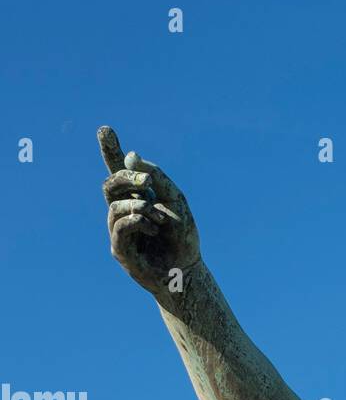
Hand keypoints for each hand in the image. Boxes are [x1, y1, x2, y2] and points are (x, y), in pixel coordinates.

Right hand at [99, 126, 200, 292]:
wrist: (187, 271)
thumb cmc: (183, 237)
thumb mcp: (175, 200)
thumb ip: (157, 176)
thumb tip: (130, 156)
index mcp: (138, 197)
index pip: (119, 171)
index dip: (110, 151)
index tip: (105, 129)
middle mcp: (124, 211)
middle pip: (110, 184)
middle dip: (126, 177)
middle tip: (147, 181)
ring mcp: (119, 230)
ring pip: (114, 205)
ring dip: (139, 206)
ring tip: (159, 219)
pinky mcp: (119, 249)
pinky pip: (119, 225)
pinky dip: (137, 221)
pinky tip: (153, 228)